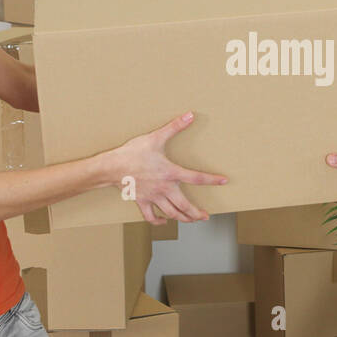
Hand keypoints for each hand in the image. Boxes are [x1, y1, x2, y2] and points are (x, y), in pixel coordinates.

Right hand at [109, 111, 227, 224]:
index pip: (196, 177)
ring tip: (191, 220)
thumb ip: (174, 127)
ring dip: (182, 218)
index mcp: (170, 173)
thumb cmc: (133, 152)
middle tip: (205, 217)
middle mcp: (164, 188)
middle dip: (196, 213)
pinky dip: (158, 221)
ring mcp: (153, 197)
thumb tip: (190, 115)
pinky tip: (163, 221)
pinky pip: (150, 216)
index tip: (224, 181)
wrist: (112, 166)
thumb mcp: (156, 137)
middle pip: (185, 206)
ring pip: (171, 213)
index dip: (212, 179)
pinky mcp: (141, 201)